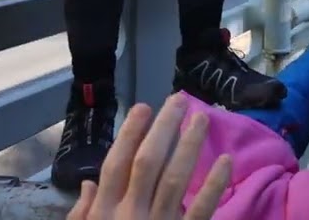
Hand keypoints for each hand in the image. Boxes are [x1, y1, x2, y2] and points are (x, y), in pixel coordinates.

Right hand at [66, 94, 232, 219]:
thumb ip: (82, 214)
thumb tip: (90, 183)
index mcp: (102, 213)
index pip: (117, 164)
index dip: (130, 133)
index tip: (144, 107)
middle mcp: (128, 215)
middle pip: (148, 162)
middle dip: (164, 128)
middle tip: (179, 100)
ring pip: (175, 179)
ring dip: (190, 145)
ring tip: (202, 118)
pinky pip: (200, 211)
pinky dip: (213, 185)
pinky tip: (225, 160)